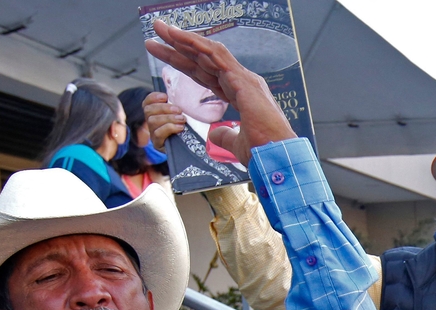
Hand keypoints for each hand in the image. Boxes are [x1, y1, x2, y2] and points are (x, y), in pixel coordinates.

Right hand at [142, 91, 185, 151]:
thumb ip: (177, 108)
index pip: (147, 103)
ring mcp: (152, 134)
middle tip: (179, 110)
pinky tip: (180, 128)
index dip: (153, 97)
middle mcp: (151, 123)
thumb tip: (180, 95)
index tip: (165, 96)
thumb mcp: (181, 117)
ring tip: (182, 119)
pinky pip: (158, 133)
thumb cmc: (186, 130)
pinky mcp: (157, 144)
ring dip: (168, 118)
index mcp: (154, 114)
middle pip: (148, 111)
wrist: (188, 151)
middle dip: (164, 108)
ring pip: (152, 121)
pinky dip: (169, 128)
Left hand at [145, 19, 293, 164]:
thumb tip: (214, 133)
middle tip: (157, 31)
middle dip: (178, 46)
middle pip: (203, 59)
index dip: (184, 63)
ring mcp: (242, 78)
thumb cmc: (263, 151)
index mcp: (240, 94)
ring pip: (208, 52)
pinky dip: (196, 44)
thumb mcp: (236, 143)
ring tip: (161, 28)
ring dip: (183, 39)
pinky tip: (178, 37)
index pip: (205, 73)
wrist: (277, 155)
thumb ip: (224, 135)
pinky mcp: (242, 79)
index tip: (164, 53)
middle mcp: (241, 81)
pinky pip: (216, 55)